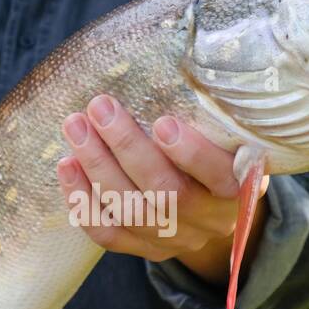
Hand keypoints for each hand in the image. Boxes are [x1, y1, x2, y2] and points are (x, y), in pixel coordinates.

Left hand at [56, 94, 268, 283]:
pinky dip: (83, 201)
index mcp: (241, 188)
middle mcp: (212, 221)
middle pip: (167, 193)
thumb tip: (173, 58)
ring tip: (75, 126)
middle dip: (127, 148)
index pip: (220, 178)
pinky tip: (67, 166)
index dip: (191, 155)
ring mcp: (178, 240)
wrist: (216, 200)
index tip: (162, 122)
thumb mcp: (228, 131)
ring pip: (132, 212)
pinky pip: (109, 234)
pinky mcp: (147, 249)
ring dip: (98, 167)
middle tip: (100, 106)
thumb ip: (209, 112)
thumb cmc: (219, 147)